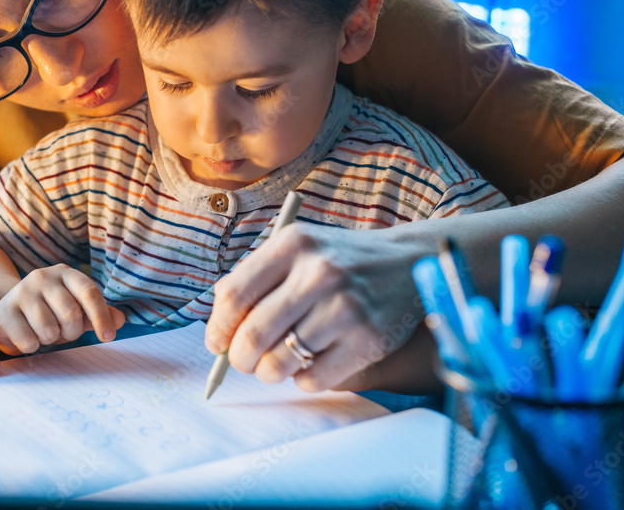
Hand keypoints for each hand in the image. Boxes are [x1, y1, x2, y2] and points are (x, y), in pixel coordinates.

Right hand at [0, 264, 125, 355]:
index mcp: (66, 273)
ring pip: (49, 329)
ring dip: (51, 340)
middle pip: (71, 313)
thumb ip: (99, 314)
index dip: (101, 316)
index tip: (109, 337)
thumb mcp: (77, 309)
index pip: (89, 292)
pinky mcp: (3, 312)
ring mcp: (21, 292)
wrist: (10, 310)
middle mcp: (42, 277)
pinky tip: (28, 336)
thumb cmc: (50, 311)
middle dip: (72, 332)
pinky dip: (33, 346)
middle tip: (64, 332)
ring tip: (45, 332)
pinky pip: (28, 340)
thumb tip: (120, 321)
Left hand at [205, 224, 426, 390]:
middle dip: (239, 359)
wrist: (407, 262)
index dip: (218, 328)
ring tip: (275, 365)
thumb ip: (256, 280)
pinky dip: (303, 380)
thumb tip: (219, 332)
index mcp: (293, 244)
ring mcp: (345, 307)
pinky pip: (314, 379)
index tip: (216, 344)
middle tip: (243, 362)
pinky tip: (310, 363)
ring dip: (269, 372)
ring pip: (280, 363)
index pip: (233, 296)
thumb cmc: (338, 261)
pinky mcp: (368, 339)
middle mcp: (318, 272)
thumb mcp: (298, 250)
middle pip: (252, 335)